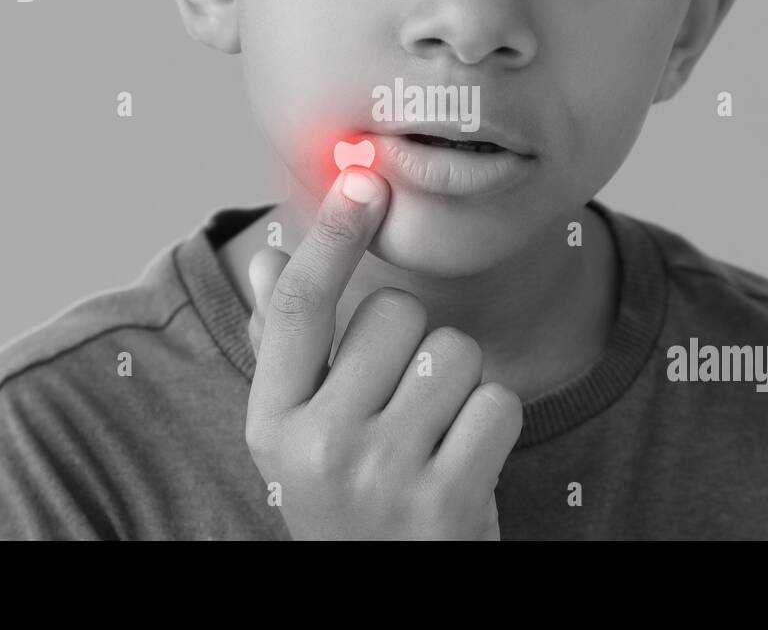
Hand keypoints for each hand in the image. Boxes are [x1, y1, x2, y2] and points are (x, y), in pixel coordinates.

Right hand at [243, 166, 522, 538]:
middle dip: (414, 342)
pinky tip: (466, 462)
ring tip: (433, 436)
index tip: (363, 179)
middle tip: (403, 403)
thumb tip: (268, 256)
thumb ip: (286, 348)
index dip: (332, 235)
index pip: (299, 308)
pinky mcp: (448, 500)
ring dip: (458, 384)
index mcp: (272, 423)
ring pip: (456, 351)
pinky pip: (499, 401)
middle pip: (397, 314)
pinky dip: (493, 424)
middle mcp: (318, 447)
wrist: (391, 595)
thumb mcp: (300, 432)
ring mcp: (383, 476)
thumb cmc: (350, 498)